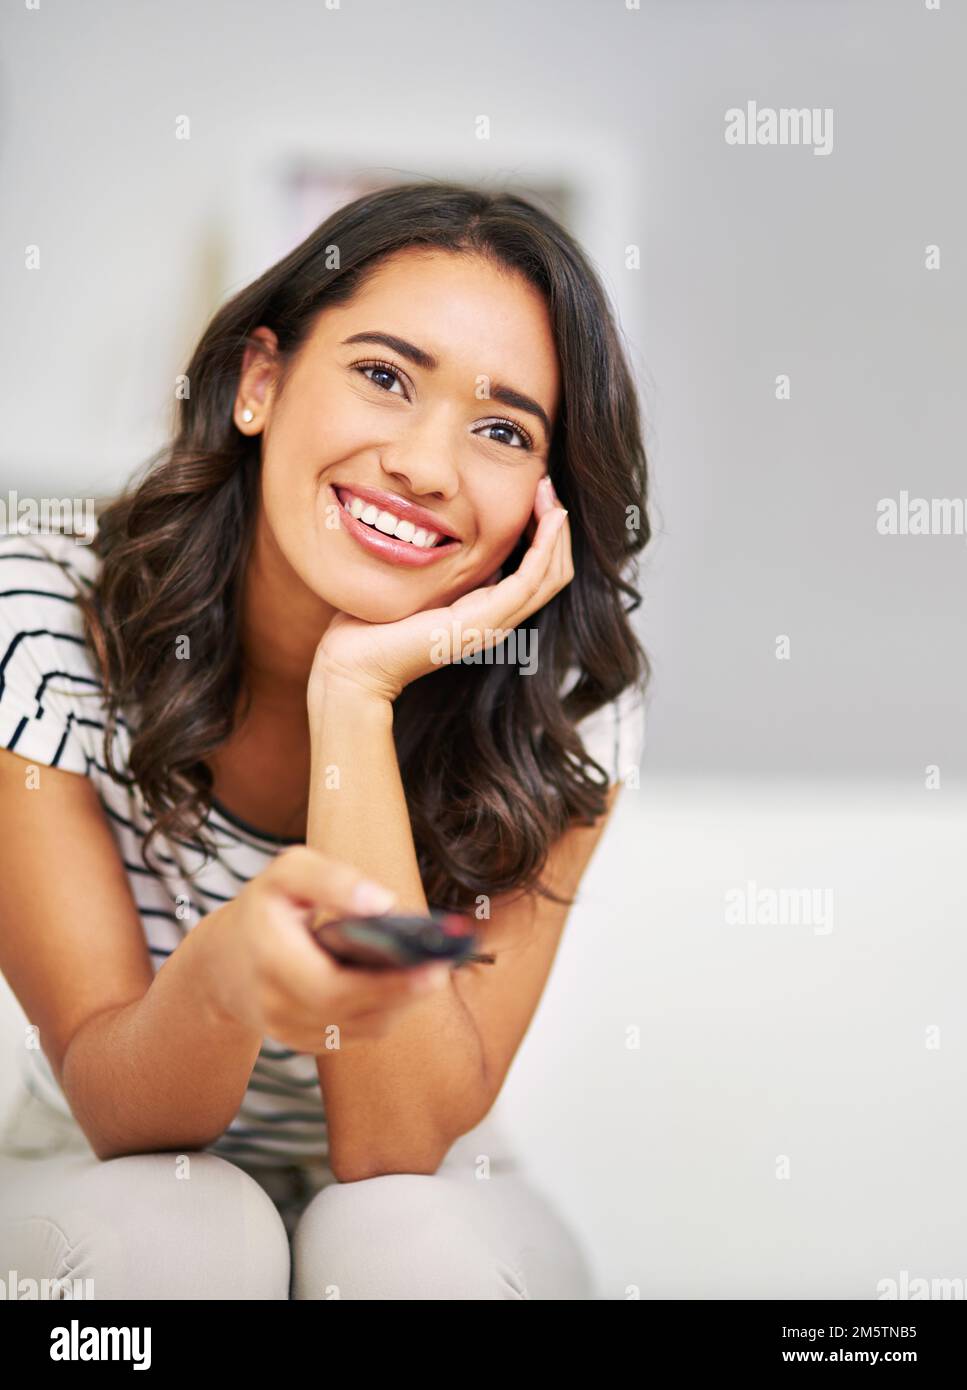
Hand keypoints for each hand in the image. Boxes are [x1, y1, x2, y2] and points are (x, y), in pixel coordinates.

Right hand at [197, 846, 450, 1050]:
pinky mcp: (307, 1042)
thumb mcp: (288, 873)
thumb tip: (383, 903)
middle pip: (354, 1013)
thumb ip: (331, 878)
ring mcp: (291, 1031)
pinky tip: (402, 983)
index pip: (333, 987)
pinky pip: (357, 1032)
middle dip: (405, 992)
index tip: (433, 968)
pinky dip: (385, 1009)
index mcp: (269, 957)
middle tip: (443, 966)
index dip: (388, 984)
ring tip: (430, 968)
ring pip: (363, 1027)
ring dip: (400, 1001)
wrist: (224, 962)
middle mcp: (277, 1004)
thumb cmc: (266, 908)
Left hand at [308, 475, 571, 704]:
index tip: (535, 493)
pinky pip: (530, 581)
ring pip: (550, 575)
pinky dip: (546, 547)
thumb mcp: (418, 585)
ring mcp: (494, 623)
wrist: (355, 664)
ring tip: (549, 493)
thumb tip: (449, 534)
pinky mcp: (484, 621)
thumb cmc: (372, 625)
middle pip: (552, 572)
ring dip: (556, 531)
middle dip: (555, 525)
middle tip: (547, 485)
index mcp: (484, 611)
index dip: (543, 531)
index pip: (536, 571)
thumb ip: (441, 568)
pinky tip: (548, 518)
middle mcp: (497, 619)